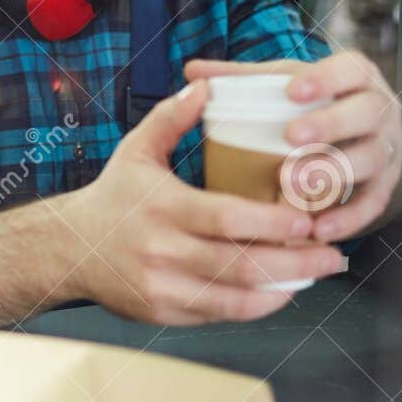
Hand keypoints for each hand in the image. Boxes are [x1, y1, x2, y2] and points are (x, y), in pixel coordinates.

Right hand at [65, 82, 347, 325]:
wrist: (69, 248)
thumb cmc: (113, 196)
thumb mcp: (136, 149)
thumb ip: (172, 117)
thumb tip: (206, 87)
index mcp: (162, 206)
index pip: (227, 219)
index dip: (272, 223)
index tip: (308, 220)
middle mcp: (162, 251)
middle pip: (241, 264)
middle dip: (295, 261)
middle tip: (332, 253)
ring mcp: (162, 286)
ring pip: (235, 297)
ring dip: (284, 287)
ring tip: (316, 272)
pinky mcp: (163, 312)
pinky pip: (219, 315)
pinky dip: (256, 305)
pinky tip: (281, 290)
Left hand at [183, 51, 401, 242]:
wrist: (363, 136)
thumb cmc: (314, 104)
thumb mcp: (287, 83)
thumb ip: (244, 76)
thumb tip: (192, 71)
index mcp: (356, 76)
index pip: (350, 69)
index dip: (325, 79)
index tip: (292, 92)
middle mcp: (380, 110)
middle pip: (366, 114)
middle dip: (330, 125)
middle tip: (291, 139)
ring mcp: (387, 149)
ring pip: (371, 159)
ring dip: (334, 172)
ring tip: (293, 184)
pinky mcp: (386, 187)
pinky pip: (373, 204)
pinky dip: (348, 218)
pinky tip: (320, 229)